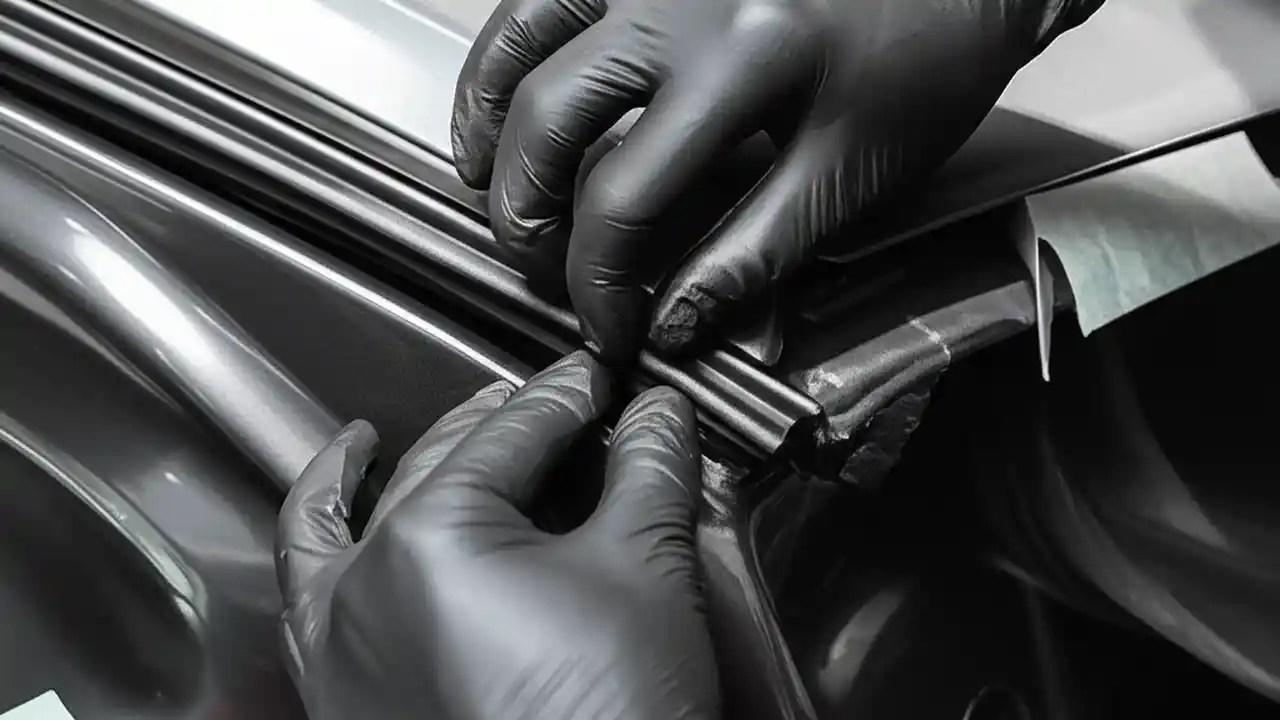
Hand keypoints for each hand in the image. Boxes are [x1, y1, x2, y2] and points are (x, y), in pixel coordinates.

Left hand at [276, 352, 718, 719]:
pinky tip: (338, 553)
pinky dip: (318, 562)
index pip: (511, 433)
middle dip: (494, 424)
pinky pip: (305, 609)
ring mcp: (341, 649)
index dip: (563, 399)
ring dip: (351, 478)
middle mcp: (363, 587)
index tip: (592, 384)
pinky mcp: (342, 701)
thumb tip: (654, 417)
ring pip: (329, 532)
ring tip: (362, 442)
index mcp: (431, 537)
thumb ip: (647, 472)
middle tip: (540, 405)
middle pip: (435, 467)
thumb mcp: (646, 571)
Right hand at [452, 0, 1102, 363]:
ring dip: (489, 125)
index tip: (610, 328)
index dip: (601, 282)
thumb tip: (674, 321)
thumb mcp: (849, 175)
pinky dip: (505, 50)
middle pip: (549, 117)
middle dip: (527, 214)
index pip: (625, 195)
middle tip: (543, 270)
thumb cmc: (927, 59)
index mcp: (745, 58)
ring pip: (519, 40)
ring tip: (489, 190)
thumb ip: (753, 254)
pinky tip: (504, 97)